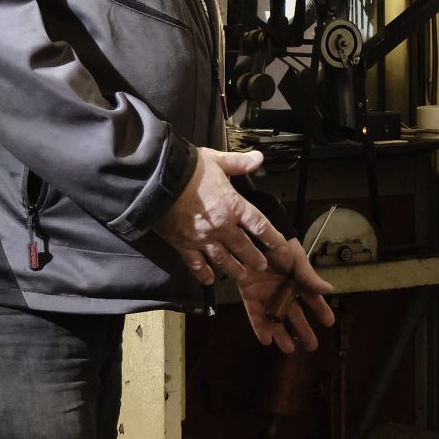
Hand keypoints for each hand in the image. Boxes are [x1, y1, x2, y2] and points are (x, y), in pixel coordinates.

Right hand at [151, 147, 288, 284]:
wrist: (157, 181)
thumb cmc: (189, 169)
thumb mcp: (217, 160)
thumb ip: (239, 163)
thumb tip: (259, 158)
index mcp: (233, 206)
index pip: (259, 225)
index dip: (273, 238)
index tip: (281, 248)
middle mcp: (222, 226)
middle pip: (244, 247)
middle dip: (254, 259)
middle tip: (262, 268)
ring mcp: (203, 239)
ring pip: (223, 260)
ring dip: (235, 271)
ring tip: (243, 277)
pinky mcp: (183, 245)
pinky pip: (196, 264)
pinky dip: (203, 274)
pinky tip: (210, 281)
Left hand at [236, 242, 336, 353]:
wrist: (253, 236)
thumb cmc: (279, 245)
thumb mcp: (297, 259)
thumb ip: (310, 277)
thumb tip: (330, 290)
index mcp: (297, 281)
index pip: (312, 299)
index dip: (321, 311)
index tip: (329, 323)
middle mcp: (283, 291)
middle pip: (295, 314)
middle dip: (303, 330)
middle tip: (312, 346)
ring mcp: (266, 295)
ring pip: (276, 319)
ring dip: (282, 334)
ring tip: (289, 349)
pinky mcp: (250, 296)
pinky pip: (255, 314)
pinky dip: (260, 327)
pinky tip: (266, 340)